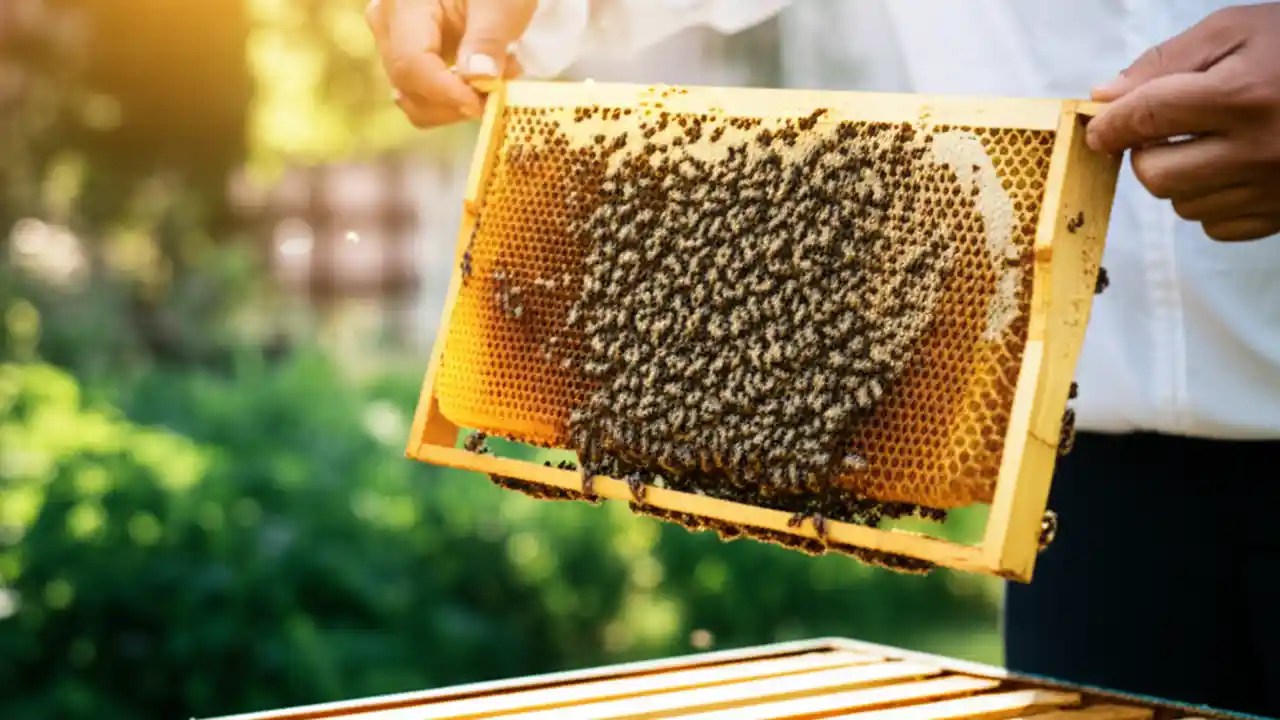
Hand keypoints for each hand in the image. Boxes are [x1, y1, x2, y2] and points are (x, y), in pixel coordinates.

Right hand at [366, 0, 536, 127]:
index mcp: (403, 5)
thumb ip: (488, 37)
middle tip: (499, 90)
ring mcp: (393, 43)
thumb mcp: (499, 3)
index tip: (483, 106)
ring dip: (457, 104)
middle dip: (456, 102)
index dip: (447, 94)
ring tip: (495, 79)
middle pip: (409, 86)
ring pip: (413, 98)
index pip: (411, 64)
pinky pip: (422, 93)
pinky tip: (483, 76)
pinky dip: (454, 97)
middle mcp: (386, 26)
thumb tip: (478, 78)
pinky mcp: (406, 56)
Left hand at [1086, 3, 1279, 241]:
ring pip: (1181, 204)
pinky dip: (1210, 202)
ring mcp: (1273, 189)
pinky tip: (1231, 170)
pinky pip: (1216, 227)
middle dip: (1144, 152)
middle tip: (1161, 131)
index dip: (1109, 124)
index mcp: (1243, 95)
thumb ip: (1166, 61)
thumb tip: (1105, 98)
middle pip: (1155, 174)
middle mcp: (1258, 149)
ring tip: (1209, 144)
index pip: (1146, 118)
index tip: (1099, 127)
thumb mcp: (1238, 30)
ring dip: (1179, 177)